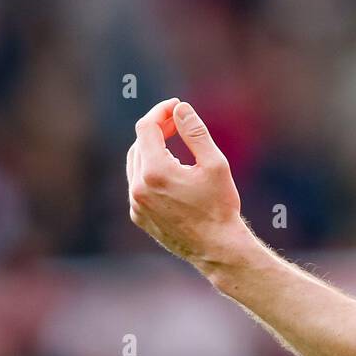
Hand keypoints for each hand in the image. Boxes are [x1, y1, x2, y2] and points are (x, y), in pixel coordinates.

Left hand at [127, 98, 246, 270]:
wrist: (217, 249)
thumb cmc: (220, 206)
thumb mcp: (215, 164)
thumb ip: (195, 132)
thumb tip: (180, 109)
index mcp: (155, 172)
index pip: (146, 128)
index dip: (160, 112)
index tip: (176, 107)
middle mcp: (138, 188)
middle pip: (139, 144)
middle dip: (158, 129)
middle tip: (180, 124)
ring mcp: (136, 204)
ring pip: (135, 164)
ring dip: (152, 149)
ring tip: (175, 146)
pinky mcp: (139, 216)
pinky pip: (138, 185)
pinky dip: (150, 171)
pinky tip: (172, 174)